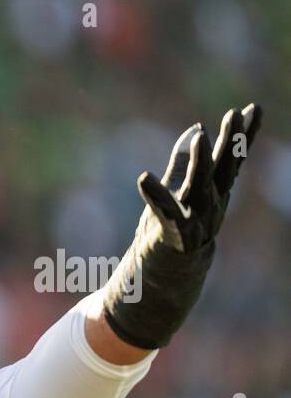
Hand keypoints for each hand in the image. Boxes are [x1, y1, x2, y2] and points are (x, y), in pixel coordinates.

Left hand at [101, 103, 262, 349]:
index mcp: (212, 198)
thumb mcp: (176, 195)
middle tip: (236, 115)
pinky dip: (155, 197)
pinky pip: (164, 216)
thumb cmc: (166, 238)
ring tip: (201, 135)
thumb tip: (196, 128)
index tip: (252, 108)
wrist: (160, 289)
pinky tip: (144, 177)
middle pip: (223, 172)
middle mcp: (208, 210)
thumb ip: (183, 163)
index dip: (242, 137)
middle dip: (230, 144)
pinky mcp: (171, 241)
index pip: (231, 162)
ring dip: (200, 164)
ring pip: (200, 190)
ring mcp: (193, 226)